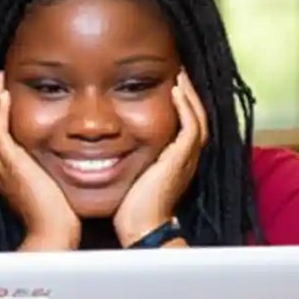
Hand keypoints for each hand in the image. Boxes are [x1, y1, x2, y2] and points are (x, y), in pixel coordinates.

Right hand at [0, 72, 79, 249]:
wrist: (53, 237)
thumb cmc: (60, 219)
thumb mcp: (54, 189)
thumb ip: (54, 172)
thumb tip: (75, 160)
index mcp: (6, 175)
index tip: (5, 97)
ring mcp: (1, 168)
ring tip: (0, 81)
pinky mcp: (11, 166)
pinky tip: (7, 95)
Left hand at [113, 71, 207, 246]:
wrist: (139, 227)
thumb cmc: (129, 206)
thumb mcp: (130, 173)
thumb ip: (125, 155)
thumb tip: (101, 141)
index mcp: (176, 159)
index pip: (185, 124)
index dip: (181, 104)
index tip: (169, 84)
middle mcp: (186, 157)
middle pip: (197, 116)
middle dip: (189, 93)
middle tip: (179, 71)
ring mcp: (187, 157)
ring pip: (198, 117)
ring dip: (190, 94)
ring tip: (180, 74)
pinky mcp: (182, 158)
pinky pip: (191, 126)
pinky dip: (186, 107)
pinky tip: (176, 90)